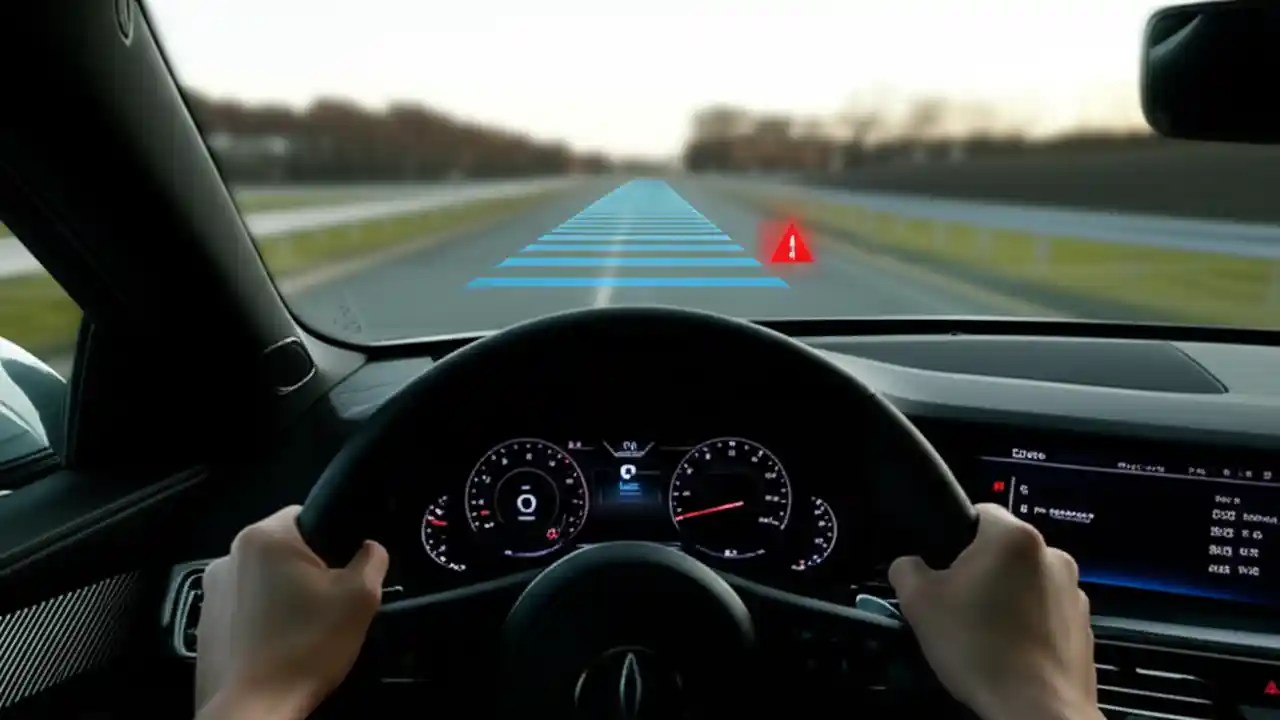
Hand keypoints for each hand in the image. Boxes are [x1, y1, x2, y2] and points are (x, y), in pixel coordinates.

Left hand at [194, 505, 388, 719]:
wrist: (253, 709)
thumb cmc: (306, 645)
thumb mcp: (360, 597)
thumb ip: (372, 559)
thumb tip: (369, 549)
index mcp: (264, 537)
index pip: (306, 515)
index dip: (331, 541)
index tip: (342, 573)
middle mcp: (228, 555)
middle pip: (284, 551)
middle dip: (307, 572)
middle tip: (328, 605)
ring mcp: (209, 591)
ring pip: (263, 581)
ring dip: (282, 596)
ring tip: (302, 631)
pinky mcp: (203, 623)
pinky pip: (244, 609)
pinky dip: (261, 621)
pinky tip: (277, 646)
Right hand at [889, 504, 1100, 719]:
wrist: (1036, 708)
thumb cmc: (976, 646)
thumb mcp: (919, 602)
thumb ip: (906, 568)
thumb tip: (911, 563)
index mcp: (1015, 537)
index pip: (978, 512)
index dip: (953, 538)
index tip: (942, 571)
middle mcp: (1054, 554)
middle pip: (1004, 550)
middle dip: (981, 571)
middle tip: (957, 606)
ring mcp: (1076, 591)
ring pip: (1027, 581)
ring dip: (1008, 596)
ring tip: (986, 634)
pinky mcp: (1085, 625)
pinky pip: (1047, 612)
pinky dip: (1030, 623)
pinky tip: (1012, 651)